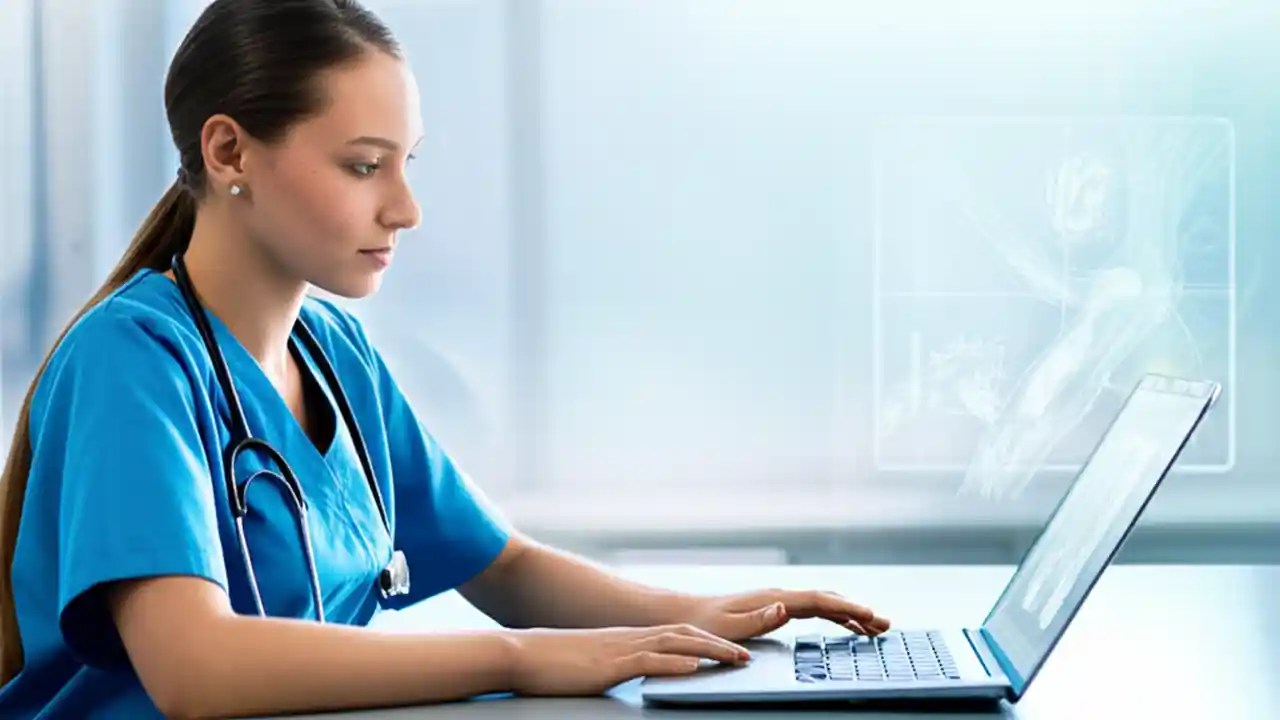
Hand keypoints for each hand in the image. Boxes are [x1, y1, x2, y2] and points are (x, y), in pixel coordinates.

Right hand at [507, 624, 752, 695]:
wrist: (521, 654)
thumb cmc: (551, 664)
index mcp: (627, 639)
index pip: (676, 635)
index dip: (707, 641)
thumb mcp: (591, 665)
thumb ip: (615, 666)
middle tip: (748, 656)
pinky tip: (692, 668)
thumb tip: (628, 674)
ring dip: (709, 651)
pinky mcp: (609, 664)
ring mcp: (620, 649)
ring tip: (735, 659)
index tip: (731, 651)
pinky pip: (648, 661)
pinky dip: (674, 664)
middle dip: (719, 645)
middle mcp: (629, 639)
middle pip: (685, 635)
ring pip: (675, 645)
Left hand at [681, 589, 891, 641]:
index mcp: (773, 599)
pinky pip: (814, 611)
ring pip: (824, 605)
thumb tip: (784, 608)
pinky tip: (848, 626)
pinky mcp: (776, 608)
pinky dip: (835, 617)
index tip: (870, 616)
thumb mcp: (727, 627)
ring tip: (877, 628)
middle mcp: (780, 596)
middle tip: (885, 625)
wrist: (688, 614)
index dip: (847, 608)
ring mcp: (779, 600)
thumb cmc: (705, 624)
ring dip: (851, 615)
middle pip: (828, 600)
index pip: (819, 601)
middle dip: (857, 611)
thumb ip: (756, 620)